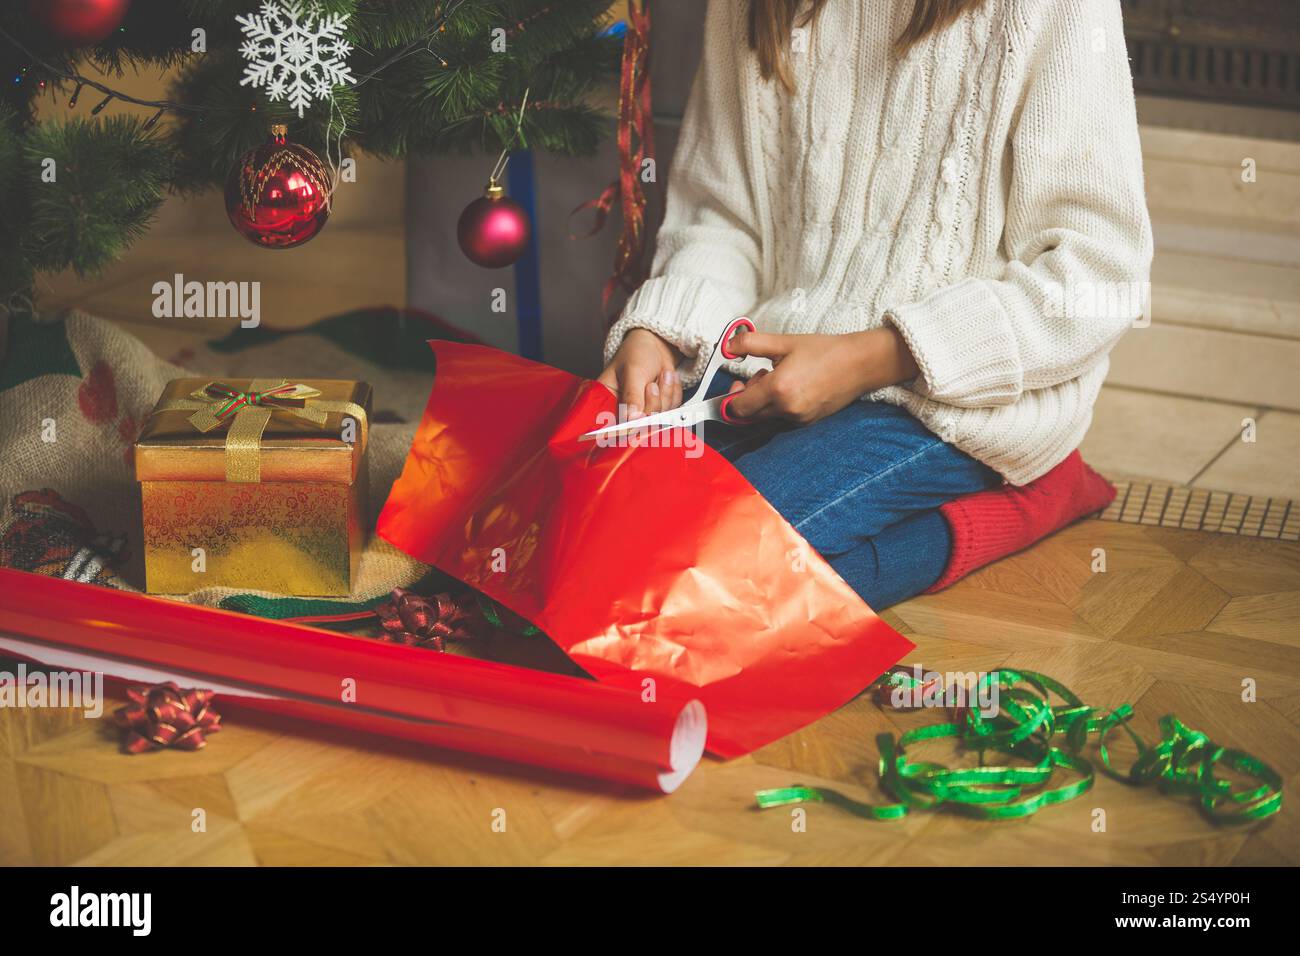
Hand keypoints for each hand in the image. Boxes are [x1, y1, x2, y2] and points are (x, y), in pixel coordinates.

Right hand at [597, 328, 684, 417]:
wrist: (656, 343)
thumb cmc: (638, 352)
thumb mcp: (633, 371)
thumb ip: (632, 396)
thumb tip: (632, 418)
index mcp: (607, 398)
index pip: (612, 423)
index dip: (627, 426)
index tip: (640, 418)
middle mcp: (623, 408)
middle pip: (640, 424)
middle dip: (654, 402)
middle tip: (652, 384)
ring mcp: (642, 410)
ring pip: (660, 416)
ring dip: (666, 394)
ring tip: (661, 376)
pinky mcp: (658, 408)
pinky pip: (672, 410)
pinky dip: (673, 393)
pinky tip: (665, 380)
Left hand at [724, 327, 919, 424]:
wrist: (858, 364)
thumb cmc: (825, 351)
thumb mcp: (785, 342)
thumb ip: (752, 344)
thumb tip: (728, 346)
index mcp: (778, 389)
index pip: (739, 408)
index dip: (732, 398)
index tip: (736, 385)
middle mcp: (787, 409)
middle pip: (750, 416)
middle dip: (748, 398)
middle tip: (760, 376)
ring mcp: (798, 419)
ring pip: (766, 417)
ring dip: (764, 402)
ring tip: (780, 378)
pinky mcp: (807, 422)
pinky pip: (782, 419)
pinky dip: (780, 406)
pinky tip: (793, 387)